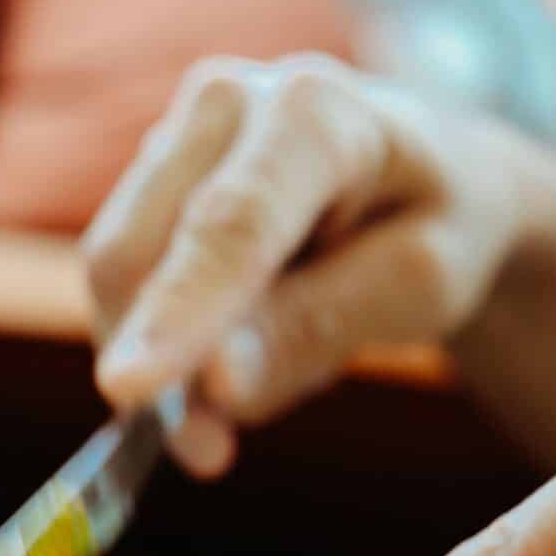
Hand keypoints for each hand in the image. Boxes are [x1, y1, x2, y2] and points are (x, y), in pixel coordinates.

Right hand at [83, 54, 545, 474]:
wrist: (426, 176)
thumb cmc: (436, 224)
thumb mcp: (419, 285)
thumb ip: (316, 330)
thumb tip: (213, 388)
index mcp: (313, 113)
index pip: (230, 228)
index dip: (177, 314)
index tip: (129, 390)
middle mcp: (224, 102)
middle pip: (139, 253)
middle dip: (161, 368)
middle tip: (213, 452)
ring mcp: (175, 137)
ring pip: (119, 280)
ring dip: (175, 361)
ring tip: (282, 361)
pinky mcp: (147, 180)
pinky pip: (125, 289)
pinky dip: (174, 345)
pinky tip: (248, 338)